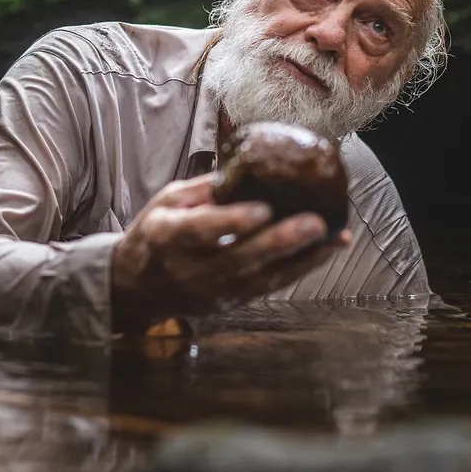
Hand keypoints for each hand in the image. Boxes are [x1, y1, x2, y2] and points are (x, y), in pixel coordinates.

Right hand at [110, 173, 349, 332]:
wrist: (136, 289)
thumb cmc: (153, 234)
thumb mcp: (166, 202)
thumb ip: (204, 190)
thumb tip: (247, 169)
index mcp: (167, 236)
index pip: (200, 231)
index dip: (232, 222)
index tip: (263, 209)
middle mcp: (191, 269)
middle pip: (240, 258)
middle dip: (280, 242)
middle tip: (315, 223)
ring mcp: (213, 291)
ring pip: (263, 277)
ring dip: (303, 258)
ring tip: (334, 237)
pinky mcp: (231, 302)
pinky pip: (271, 286)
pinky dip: (301, 268)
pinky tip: (326, 251)